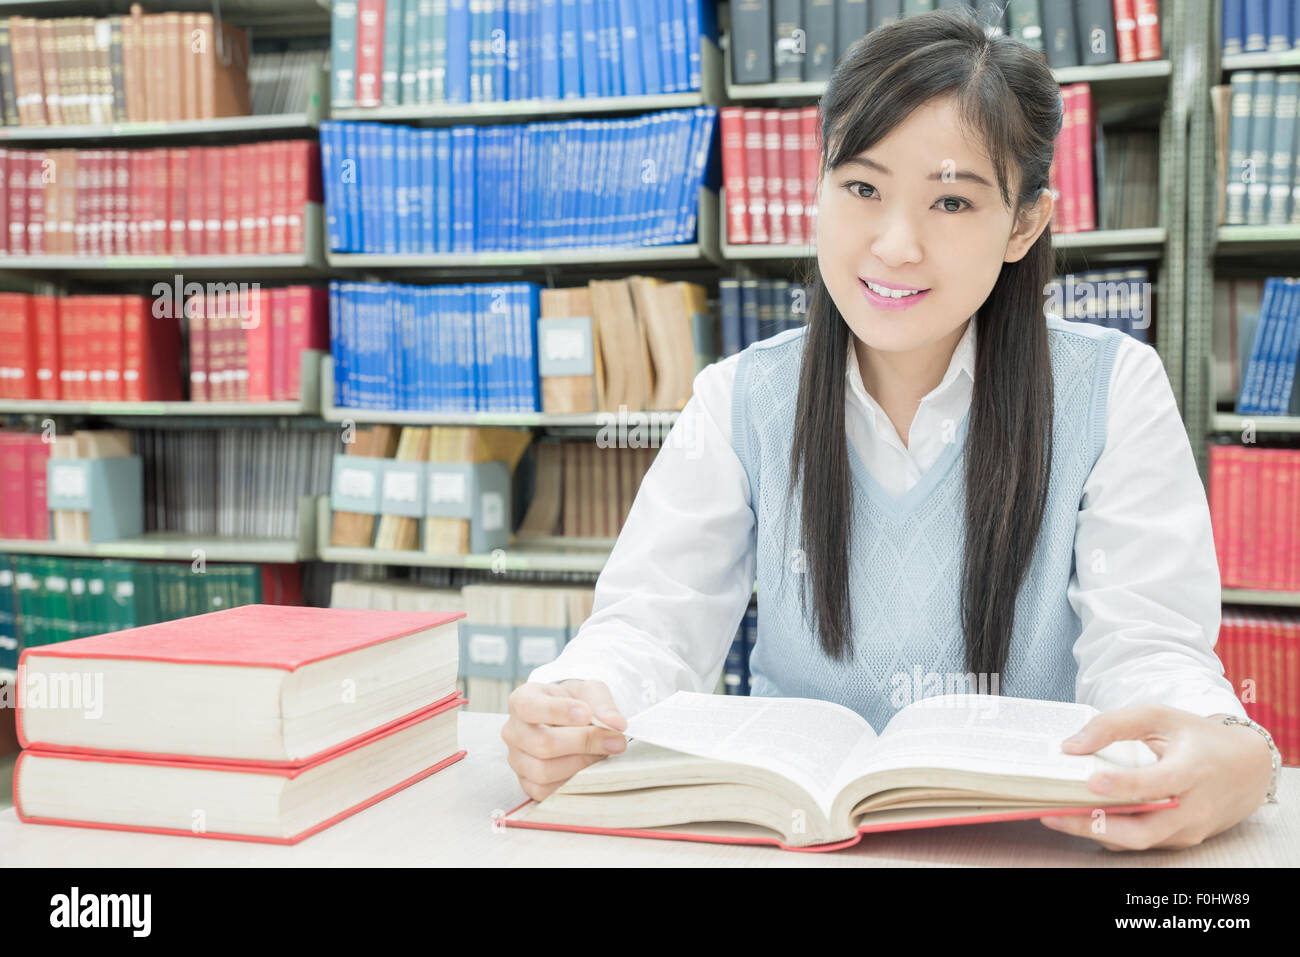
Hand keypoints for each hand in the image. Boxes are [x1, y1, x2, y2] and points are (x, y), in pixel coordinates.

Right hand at [502, 679, 628, 802]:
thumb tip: (615, 724)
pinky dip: (572, 783)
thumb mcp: (590, 692)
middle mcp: (513, 731)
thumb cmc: (576, 703)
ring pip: (544, 771)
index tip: (587, 714)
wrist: (571, 720)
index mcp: (522, 700)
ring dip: (581, 764)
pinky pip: (546, 791)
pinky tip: (590, 769)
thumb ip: (602, 704)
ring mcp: (517, 760)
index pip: (529, 706)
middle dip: (583, 742)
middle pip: (542, 743)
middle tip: (614, 739)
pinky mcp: (527, 783)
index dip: (558, 711)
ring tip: (603, 753)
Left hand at [1038, 703, 1273, 850]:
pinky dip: (1110, 833)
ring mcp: (1187, 830)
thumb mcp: (1159, 716)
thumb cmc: (1197, 738)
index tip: (1092, 782)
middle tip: (1052, 814)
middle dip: (1094, 826)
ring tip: (1054, 816)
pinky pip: (1140, 841)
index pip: (1159, 783)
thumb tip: (1071, 746)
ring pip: (1137, 841)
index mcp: (1193, 769)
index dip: (1126, 785)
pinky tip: (1081, 818)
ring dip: (1094, 832)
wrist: (1247, 769)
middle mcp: (1193, 807)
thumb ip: (1114, 724)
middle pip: (1142, 830)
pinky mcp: (1180, 840)